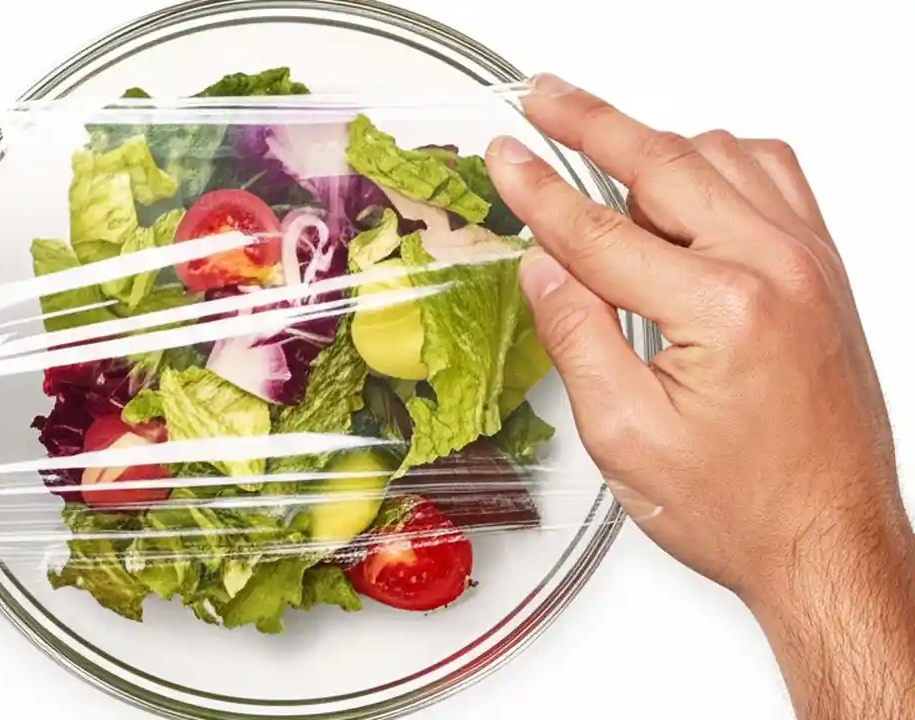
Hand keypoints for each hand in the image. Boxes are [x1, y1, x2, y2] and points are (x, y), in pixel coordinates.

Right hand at [486, 74, 914, 718]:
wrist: (830, 543)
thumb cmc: (744, 508)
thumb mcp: (626, 437)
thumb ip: (578, 337)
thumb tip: (541, 269)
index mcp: (722, 311)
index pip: (602, 230)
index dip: (539, 191)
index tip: (504, 155)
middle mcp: (777, 268)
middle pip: (664, 162)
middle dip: (592, 122)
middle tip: (543, 96)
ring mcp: (808, 263)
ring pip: (723, 155)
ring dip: (656, 142)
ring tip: (598, 140)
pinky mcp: (823, 271)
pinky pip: (775, 176)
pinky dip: (723, 160)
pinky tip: (688, 176)